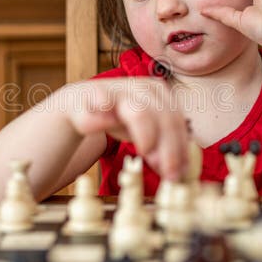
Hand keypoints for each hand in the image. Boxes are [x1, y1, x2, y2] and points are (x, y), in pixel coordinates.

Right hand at [63, 78, 188, 180]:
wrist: (80, 103)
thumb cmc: (117, 117)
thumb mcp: (146, 129)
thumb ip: (163, 145)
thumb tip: (180, 172)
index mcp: (157, 92)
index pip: (176, 120)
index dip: (181, 147)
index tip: (180, 172)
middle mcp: (139, 88)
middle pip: (162, 118)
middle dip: (168, 148)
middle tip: (168, 174)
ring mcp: (115, 92)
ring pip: (138, 113)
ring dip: (147, 136)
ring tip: (147, 155)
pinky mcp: (90, 98)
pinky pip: (97, 108)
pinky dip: (99, 118)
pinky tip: (100, 125)